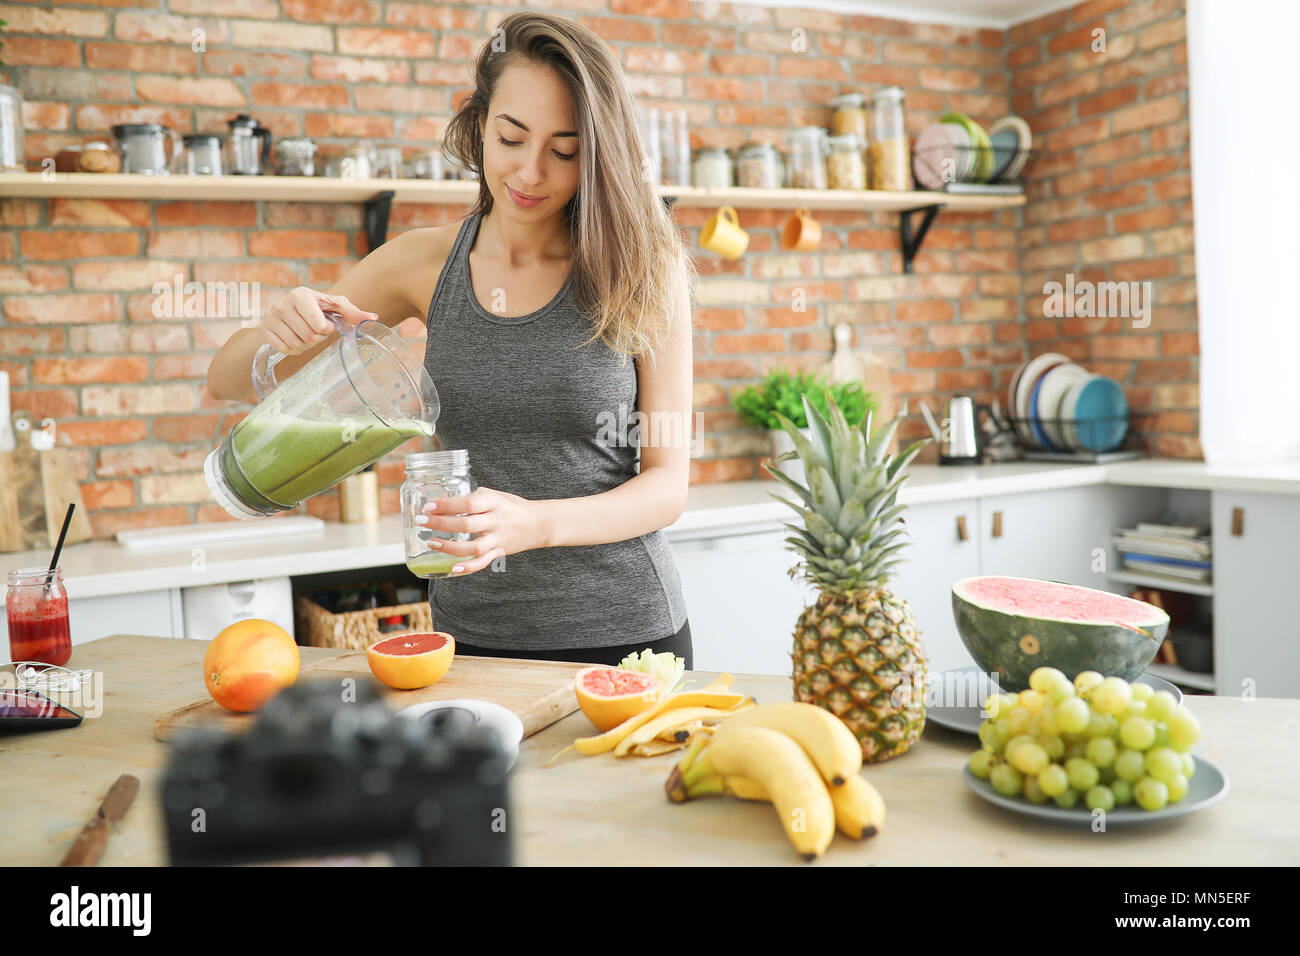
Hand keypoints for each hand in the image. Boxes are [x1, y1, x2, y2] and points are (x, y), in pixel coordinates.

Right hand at [259, 286, 377, 354]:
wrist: (285, 309)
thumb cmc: (316, 307)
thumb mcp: (334, 305)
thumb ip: (352, 312)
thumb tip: (374, 318)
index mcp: (301, 295)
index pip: (319, 325)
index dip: (327, 329)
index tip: (326, 323)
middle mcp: (282, 303)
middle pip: (308, 337)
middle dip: (317, 338)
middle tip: (316, 330)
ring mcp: (270, 317)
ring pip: (296, 344)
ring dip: (306, 345)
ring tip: (306, 333)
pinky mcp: (264, 329)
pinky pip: (284, 349)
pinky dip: (294, 349)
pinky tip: (296, 339)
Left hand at [417, 487, 549, 575]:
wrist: (540, 523)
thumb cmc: (514, 506)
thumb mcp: (497, 495)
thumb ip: (475, 497)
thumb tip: (447, 499)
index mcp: (495, 503)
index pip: (469, 504)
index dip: (448, 505)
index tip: (430, 506)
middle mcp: (496, 521)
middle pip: (467, 525)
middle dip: (441, 524)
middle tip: (422, 522)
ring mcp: (498, 539)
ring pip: (473, 547)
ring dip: (450, 547)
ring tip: (432, 543)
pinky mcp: (499, 552)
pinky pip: (483, 562)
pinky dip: (468, 567)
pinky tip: (453, 568)